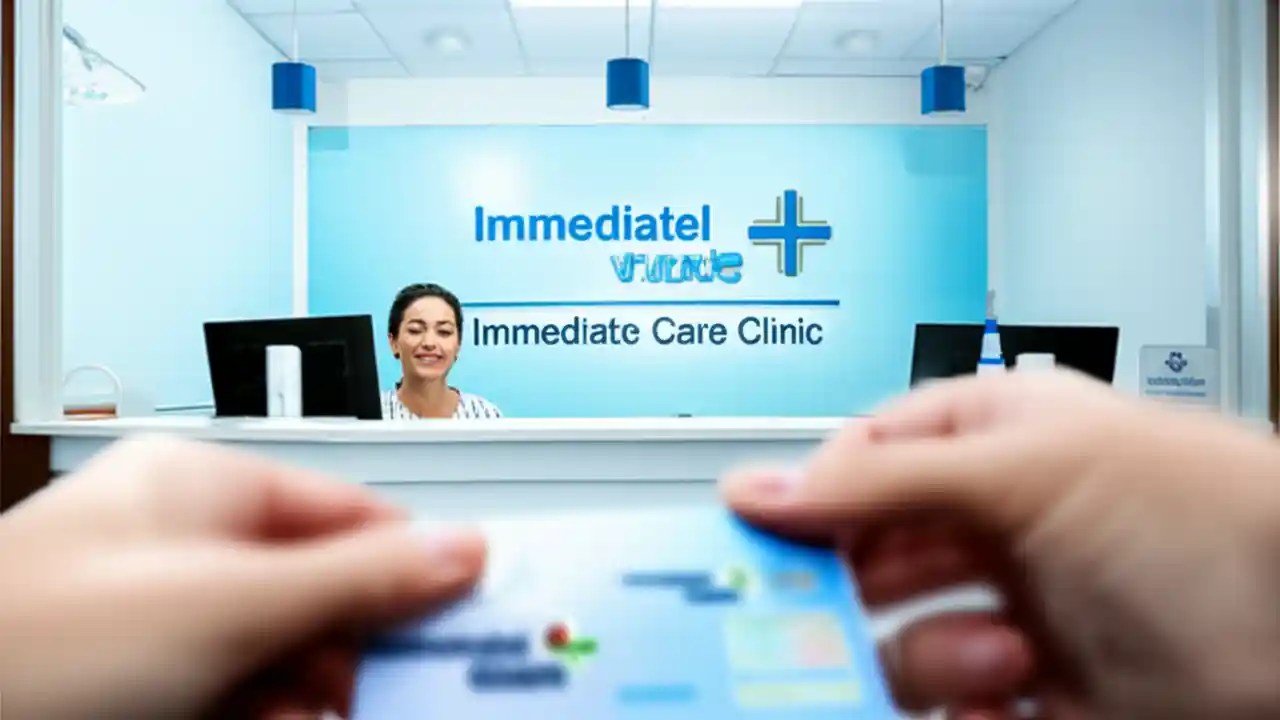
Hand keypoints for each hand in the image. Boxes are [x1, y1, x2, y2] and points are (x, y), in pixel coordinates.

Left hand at [0, 436, 484, 719]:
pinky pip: (245, 694)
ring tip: (332, 717)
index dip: (417, 556)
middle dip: (364, 643)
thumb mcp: (224, 604)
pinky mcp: (152, 685)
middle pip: (324, 586)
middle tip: (415, 686)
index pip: (350, 508)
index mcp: (198, 485)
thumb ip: (356, 576)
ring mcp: (166, 619)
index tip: (476, 604)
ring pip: (288, 651)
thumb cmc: (28, 649)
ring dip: (319, 693)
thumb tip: (458, 551)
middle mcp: (185, 544)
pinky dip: (275, 717)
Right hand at [722, 371, 1279, 719]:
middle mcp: (994, 524)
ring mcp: (1015, 609)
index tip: (763, 543)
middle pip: (867, 562)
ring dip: (936, 658)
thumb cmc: (1206, 515)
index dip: (808, 501)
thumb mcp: (1025, 469)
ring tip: (998, 657)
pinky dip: (966, 712)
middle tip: (828, 620)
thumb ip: (880, 481)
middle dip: (856, 595)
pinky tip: (1012, 699)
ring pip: (905, 646)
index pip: (858, 463)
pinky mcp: (1039, 694)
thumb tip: (761, 485)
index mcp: (987, 441)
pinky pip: (954, 712)